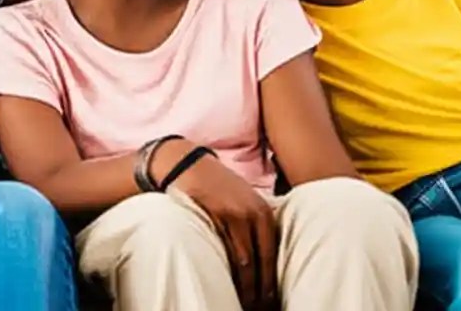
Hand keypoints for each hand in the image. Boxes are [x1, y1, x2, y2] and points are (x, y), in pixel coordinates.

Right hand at [161, 147, 278, 309]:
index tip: (270, 302)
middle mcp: (257, 213)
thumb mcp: (240, 202)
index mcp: (265, 213)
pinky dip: (231, 272)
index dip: (272, 283)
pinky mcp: (221, 214)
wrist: (187, 164)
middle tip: (258, 308)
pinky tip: (228, 285)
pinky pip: (229, 250)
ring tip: (246, 305)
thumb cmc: (213, 187)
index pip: (273, 256)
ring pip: (247, 261)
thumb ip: (253, 225)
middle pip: (264, 262)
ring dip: (247, 287)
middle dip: (262, 290)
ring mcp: (239, 214)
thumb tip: (259, 259)